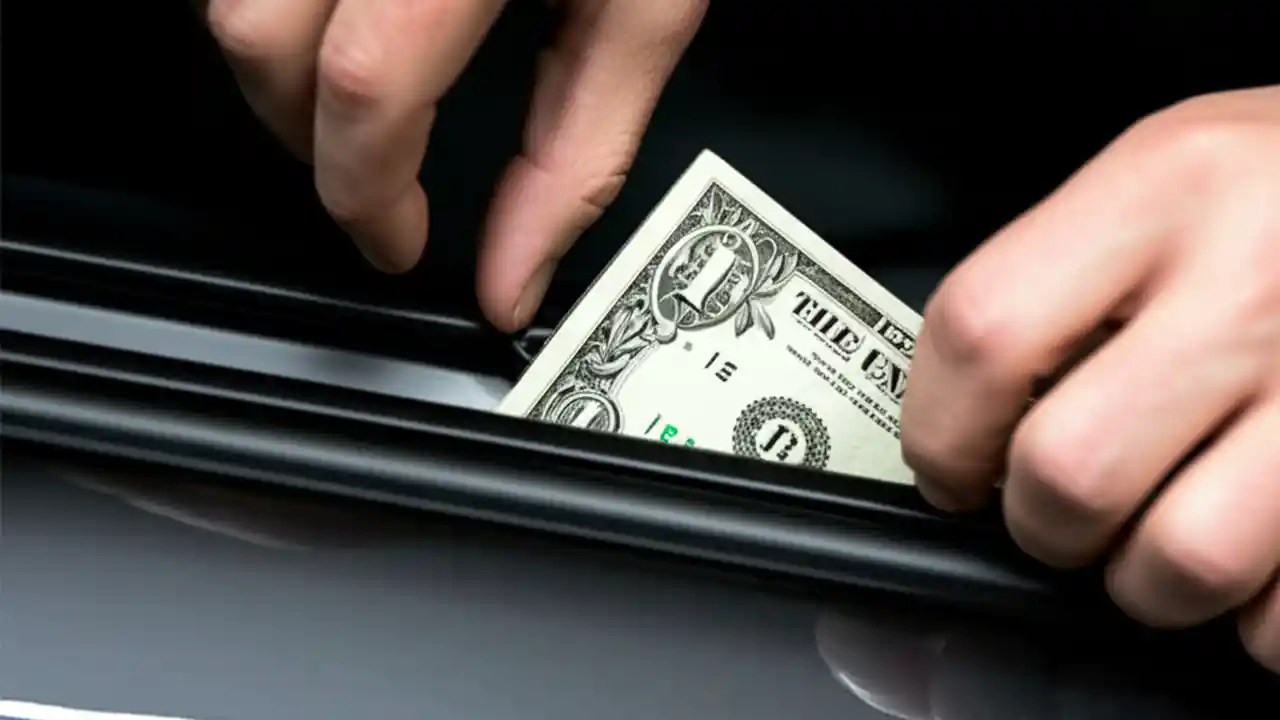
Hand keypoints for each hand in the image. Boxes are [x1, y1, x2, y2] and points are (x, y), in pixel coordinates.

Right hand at [204, 0, 705, 330]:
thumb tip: (516, 278)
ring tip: (353, 89)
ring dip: (274, 56)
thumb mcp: (646, 8)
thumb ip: (580, 151)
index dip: (365, 193)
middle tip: (369, 175)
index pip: (368, 84)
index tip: (394, 238)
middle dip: (302, 134)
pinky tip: (336, 12)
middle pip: (258, 30)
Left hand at [900, 85, 1279, 671]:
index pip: (984, 331)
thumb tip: (976, 414)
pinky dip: (1256, 614)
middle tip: (1058, 512)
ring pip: (1185, 558)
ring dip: (1149, 582)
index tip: (945, 467)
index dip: (939, 428)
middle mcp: (1250, 278)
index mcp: (1166, 187)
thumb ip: (1072, 275)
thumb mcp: (1177, 168)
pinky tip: (1255, 556)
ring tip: (1162, 539)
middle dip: (1041, 524)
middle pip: (1070, 469)